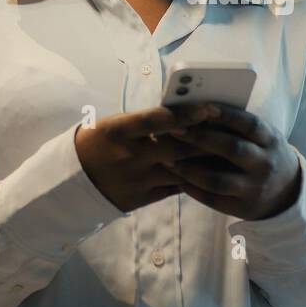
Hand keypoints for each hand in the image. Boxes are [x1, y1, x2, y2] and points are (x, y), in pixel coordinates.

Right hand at [74, 103, 216, 212]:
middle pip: (176, 147)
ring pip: (181, 170)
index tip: (209, 107)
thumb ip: (147, 121)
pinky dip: (196, 178)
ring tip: (230, 150)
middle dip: (206, 139)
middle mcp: (128, 156)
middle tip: (231, 130)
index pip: (157, 119)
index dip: (186, 114)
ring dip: (206, 160)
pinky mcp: (143, 198)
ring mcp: (137, 180)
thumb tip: (187, 113)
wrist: (74, 180)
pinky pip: (176, 187)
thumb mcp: (116, 124)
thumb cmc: (101, 141)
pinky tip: (213, 170)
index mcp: (118, 131)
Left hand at [162, 103, 301, 219]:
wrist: (286, 192)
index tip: (202, 106)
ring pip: (218, 180)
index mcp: (271, 140)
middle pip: (232, 149)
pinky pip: (213, 199)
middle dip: (201, 138)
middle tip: (175, 130)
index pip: (250, 124)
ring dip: (190, 169)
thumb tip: (198, 110)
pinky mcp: (243, 208)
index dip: (226, 115)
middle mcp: (265, 164)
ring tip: (169, 160)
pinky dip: (193, 189)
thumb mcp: (262, 138)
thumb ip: (238, 126)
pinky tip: (178, 179)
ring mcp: (255, 188)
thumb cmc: (262, 154)